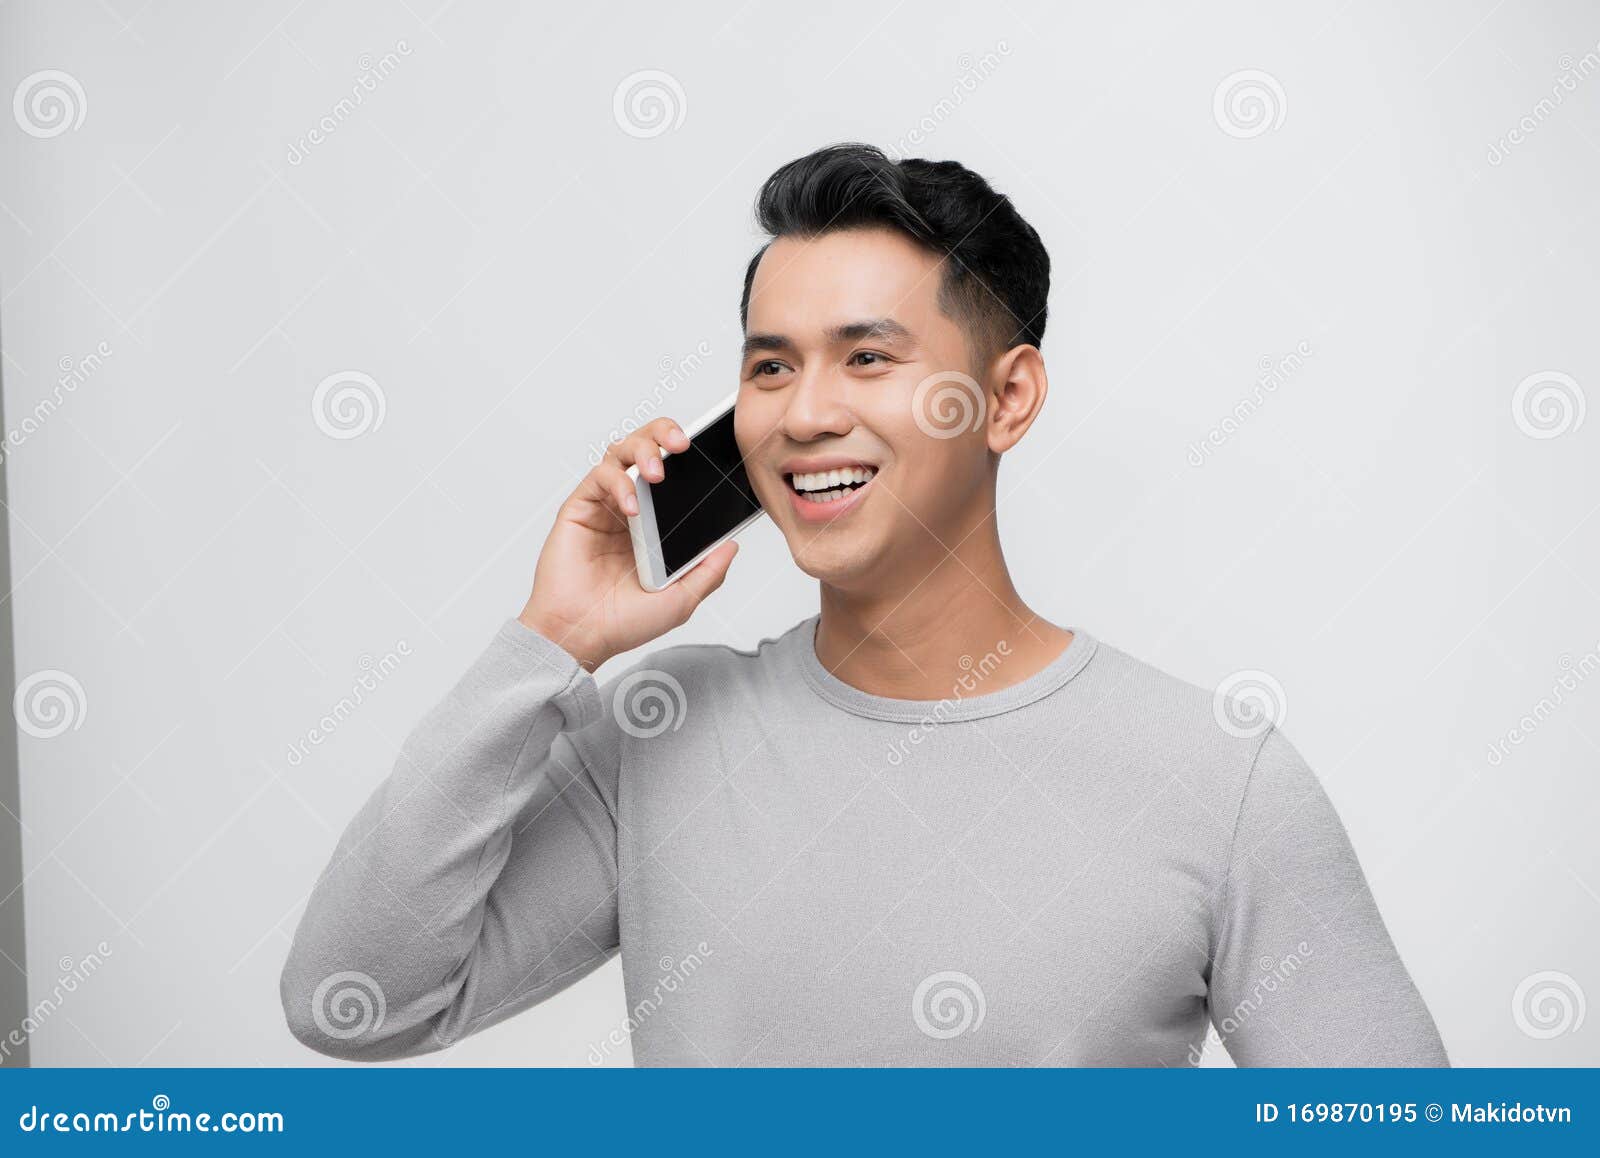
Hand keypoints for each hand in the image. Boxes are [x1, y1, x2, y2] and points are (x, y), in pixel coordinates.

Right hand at [518, 416, 737, 670]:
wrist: (581, 636)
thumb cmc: (623, 622)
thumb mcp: (681, 600)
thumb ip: (709, 572)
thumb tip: (732, 544)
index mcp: (656, 525)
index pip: (675, 474)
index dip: (690, 456)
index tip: (713, 451)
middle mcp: (631, 508)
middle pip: (646, 449)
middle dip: (664, 433)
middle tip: (683, 444)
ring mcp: (605, 505)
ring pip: (621, 451)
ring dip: (643, 451)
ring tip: (657, 472)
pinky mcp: (580, 507)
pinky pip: (599, 477)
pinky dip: (618, 484)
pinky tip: (631, 508)